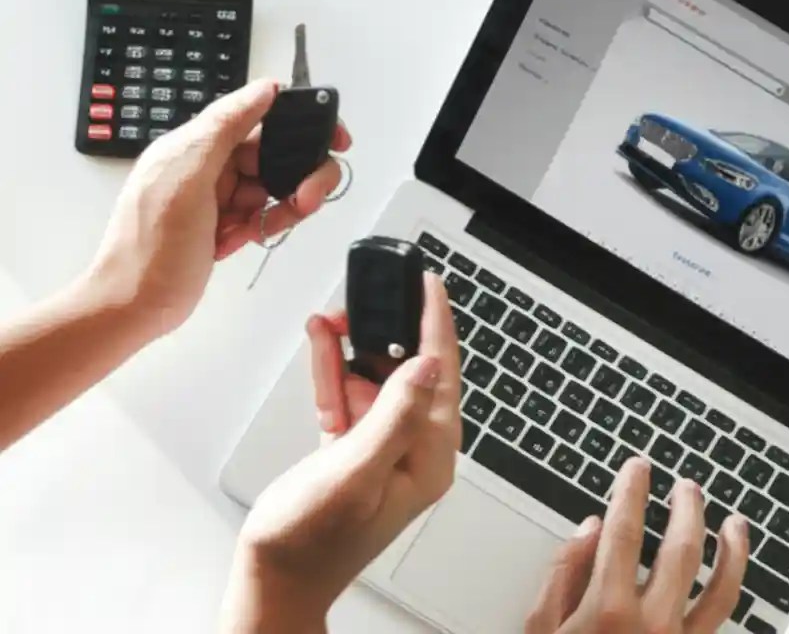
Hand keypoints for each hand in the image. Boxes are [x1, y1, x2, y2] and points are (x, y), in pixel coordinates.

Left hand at [87, 79, 352, 335]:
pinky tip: (243, 241)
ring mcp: (216, 196)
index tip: (337, 140)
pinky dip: (264, 226)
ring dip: (283, 207)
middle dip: (300, 174)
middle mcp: (208, 164)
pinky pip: (262, 214)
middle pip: (275, 154)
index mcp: (196, 143)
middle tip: (307, 201)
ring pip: (274, 186)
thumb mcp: (188, 178)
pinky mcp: (223, 224)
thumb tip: (267, 87)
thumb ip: (225, 128)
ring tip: (266, 230)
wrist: (132, 307)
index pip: (261, 115)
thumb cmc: (153, 246)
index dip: (301, 122)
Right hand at [220, 275, 460, 630]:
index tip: (430, 284)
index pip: (441, 375)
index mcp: (428, 457)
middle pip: (410, 369)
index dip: (436, 324)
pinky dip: (333, 369)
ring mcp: (382, 448)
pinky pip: (348, 396)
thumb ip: (394, 417)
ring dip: (351, 346)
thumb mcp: (357, 472)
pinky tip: (321, 342)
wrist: (273, 578)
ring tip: (330, 317)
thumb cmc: (312, 543)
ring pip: (374, 378)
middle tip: (366, 294)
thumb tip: (426, 367)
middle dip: (386, 329)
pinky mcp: (352, 449)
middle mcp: (412, 450)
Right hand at [525, 460, 750, 633]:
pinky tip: (734, 569)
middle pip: (681, 549)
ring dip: (730, 547)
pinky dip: (733, 587)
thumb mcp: (538, 630)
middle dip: (686, 508)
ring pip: (720, 585)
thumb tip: (589, 530)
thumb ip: (562, 575)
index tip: (637, 469)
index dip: (633, 491)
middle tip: (685, 485)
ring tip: (732, 520)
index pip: (626, 530)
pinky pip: (723, 619)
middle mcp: (652, 624)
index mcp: (608, 610)